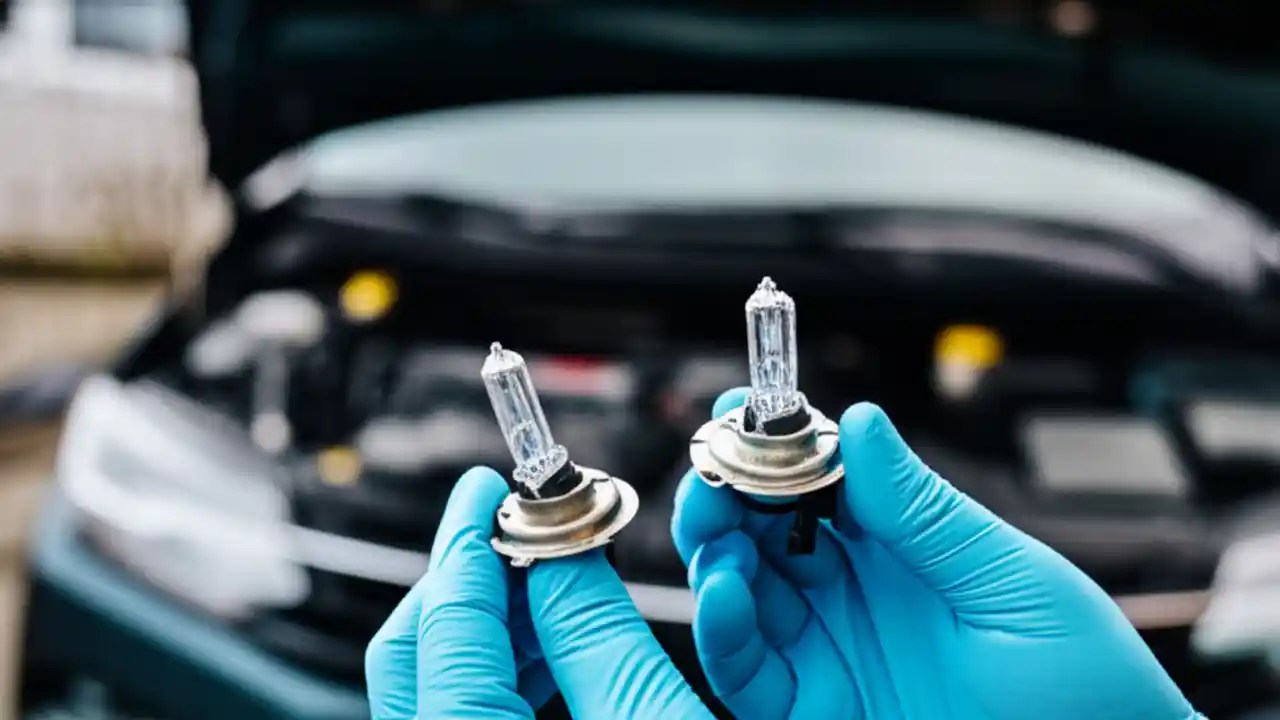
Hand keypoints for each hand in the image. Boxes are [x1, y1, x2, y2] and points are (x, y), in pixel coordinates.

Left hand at [367, 466, 714, 718]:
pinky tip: (547, 645)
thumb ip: (600, 634)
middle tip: (516, 524)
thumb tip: (566, 552)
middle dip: (468, 575)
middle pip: (413, 649)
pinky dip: (494, 670)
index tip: (485, 484)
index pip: (446, 621)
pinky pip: (455, 710)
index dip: (470, 538)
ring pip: (430, 681)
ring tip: (549, 577)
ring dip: (487, 622)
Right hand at [673, 388, 1201, 719]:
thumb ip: (923, 511)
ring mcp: (827, 649)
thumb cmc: (1085, 685)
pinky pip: (745, 668)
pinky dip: (720, 628)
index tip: (743, 407)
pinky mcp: (809, 709)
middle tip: (712, 465)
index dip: (776, 439)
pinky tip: (726, 595)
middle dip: (726, 486)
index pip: (820, 476)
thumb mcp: (1011, 582)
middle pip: (761, 525)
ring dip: (714, 547)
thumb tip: (860, 420)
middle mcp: (853, 590)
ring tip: (718, 526)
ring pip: (737, 585)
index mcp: (902, 544)